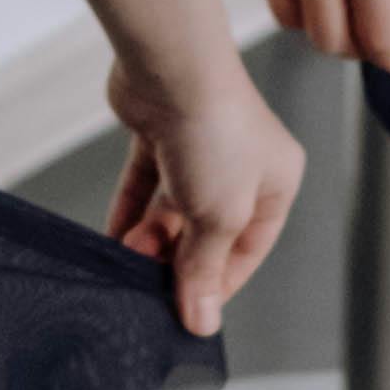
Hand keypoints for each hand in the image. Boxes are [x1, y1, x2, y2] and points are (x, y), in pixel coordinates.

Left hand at [105, 48, 304, 331]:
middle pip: (207, 230)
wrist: (172, 69)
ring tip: (128, 261)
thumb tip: (201, 320)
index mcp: (276, 182)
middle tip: (149, 287)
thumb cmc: (215, 133)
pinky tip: (113, 239)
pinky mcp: (160, 134)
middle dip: (177, 260)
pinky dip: (130, 211)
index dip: (217, 282)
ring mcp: (199, 148)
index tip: (188, 311)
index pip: (249, 248)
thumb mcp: (218, 218)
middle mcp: (242, 164)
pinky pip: (145, 184)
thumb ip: (204, 269)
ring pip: (173, 210)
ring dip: (149, 240)